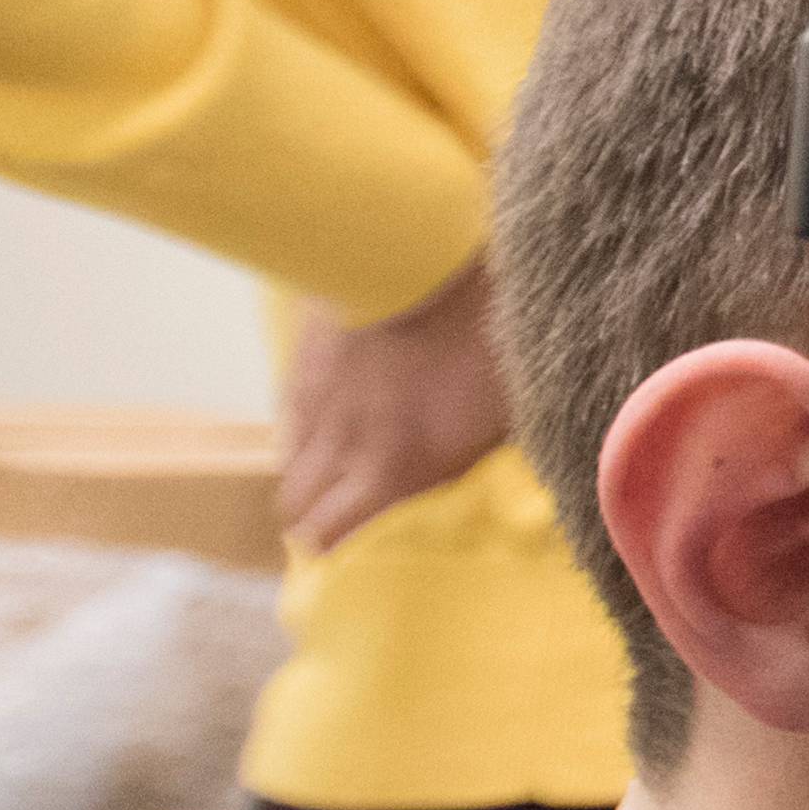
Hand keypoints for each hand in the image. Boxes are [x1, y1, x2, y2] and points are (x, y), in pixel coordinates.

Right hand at [281, 256, 511, 554]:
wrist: (421, 243)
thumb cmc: (485, 322)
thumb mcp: (511, 398)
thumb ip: (491, 452)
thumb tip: (520, 485)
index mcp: (400, 466)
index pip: (342, 541)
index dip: (348, 559)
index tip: (367, 567)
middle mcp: (346, 449)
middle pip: (305, 518)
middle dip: (323, 532)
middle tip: (351, 534)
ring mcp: (316, 408)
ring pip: (292, 476)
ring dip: (311, 490)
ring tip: (339, 493)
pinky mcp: (301, 368)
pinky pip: (288, 429)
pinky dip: (302, 446)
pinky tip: (328, 441)